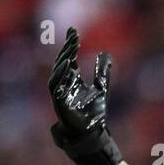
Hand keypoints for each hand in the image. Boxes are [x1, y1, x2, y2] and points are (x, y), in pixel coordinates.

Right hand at [48, 27, 121, 164]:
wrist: (92, 132)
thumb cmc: (94, 112)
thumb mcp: (102, 88)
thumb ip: (102, 72)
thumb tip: (106, 54)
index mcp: (73, 79)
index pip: (69, 58)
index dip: (70, 45)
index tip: (74, 31)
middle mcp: (64, 84)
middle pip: (63, 62)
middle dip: (67, 49)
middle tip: (73, 37)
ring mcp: (61, 93)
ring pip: (57, 73)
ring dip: (63, 61)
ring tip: (71, 49)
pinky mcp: (60, 103)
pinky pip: (56, 87)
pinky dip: (61, 77)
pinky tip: (69, 66)